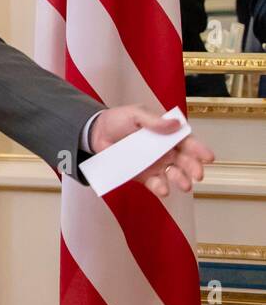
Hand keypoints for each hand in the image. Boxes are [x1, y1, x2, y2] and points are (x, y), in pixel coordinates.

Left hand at [88, 105, 214, 197]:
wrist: (96, 133)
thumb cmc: (118, 120)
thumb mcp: (136, 114)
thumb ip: (154, 121)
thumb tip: (175, 124)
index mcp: (168, 134)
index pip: (187, 142)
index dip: (199, 149)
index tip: (208, 157)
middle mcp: (166, 150)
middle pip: (184, 160)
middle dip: (193, 168)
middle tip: (198, 174)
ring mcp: (155, 164)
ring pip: (173, 174)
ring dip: (180, 180)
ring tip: (185, 185)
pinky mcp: (143, 175)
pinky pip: (154, 183)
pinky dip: (160, 187)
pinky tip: (163, 190)